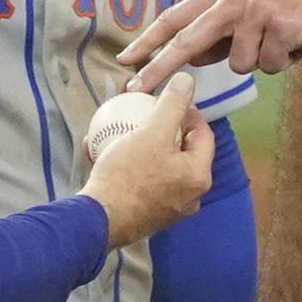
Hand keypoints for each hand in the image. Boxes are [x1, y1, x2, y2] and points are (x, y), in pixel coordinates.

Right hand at [82, 73, 212, 244]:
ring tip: (124, 132)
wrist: (97, 220)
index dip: (189, 113)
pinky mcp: (147, 216)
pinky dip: (131, 167)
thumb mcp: (151, 132)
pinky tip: (106, 154)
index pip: (204, 135)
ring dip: (145, 147)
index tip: (169, 101)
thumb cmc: (128, 175)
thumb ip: (172, 105)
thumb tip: (187, 81)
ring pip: (162, 167)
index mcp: (199, 176)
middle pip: (183, 152)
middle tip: (147, 116)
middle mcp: (190, 197)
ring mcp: (169, 209)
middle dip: (165, 130)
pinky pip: (144, 183)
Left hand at [119, 0, 301, 93]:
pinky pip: (270, 64)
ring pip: (240, 64)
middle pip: (187, 40)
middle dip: (159, 68)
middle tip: (135, 89)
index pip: (176, 18)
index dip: (149, 40)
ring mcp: (257, 11)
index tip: (125, 61)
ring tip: (283, 41)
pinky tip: (299, 41)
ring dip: (262, 60)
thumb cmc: (301, 3)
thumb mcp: (254, 9)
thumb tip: (190, 56)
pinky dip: (285, 60)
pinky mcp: (281, 27)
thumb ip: (221, 30)